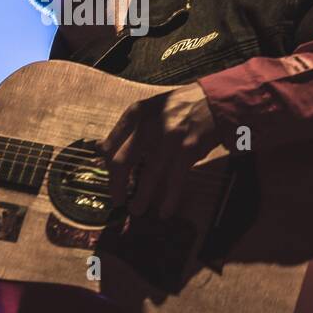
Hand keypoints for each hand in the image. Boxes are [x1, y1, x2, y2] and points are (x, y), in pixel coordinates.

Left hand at [100, 83, 219, 221]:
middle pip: (122, 163)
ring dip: (141, 198)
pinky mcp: (187, 150)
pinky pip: (173, 182)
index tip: (108, 179)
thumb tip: (99, 149)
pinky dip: (168, 200)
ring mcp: (168, 139)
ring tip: (136, 210)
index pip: (110, 146)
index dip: (106, 167)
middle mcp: (148, 125)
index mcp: (136, 113)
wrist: (214, 101)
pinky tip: (164, 211)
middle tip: (116, 200)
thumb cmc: (179, 107)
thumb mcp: (149, 109)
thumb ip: (126, 129)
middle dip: (116, 186)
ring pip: (147, 176)